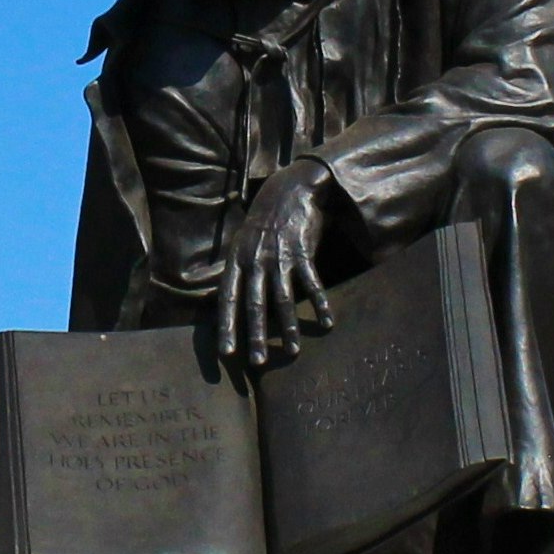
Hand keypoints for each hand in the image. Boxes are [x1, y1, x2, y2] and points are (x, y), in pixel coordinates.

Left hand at [214, 162, 336, 371]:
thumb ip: (238, 272)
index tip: (227, 353)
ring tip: (293, 352)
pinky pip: (311, 283)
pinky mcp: (302, 251)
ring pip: (282, 299)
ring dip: (288, 328)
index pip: (228, 299)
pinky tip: (326, 323)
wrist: (289, 190)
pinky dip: (319, 304)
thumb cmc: (263, 223)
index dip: (227, 327)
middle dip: (256, 336)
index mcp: (237, 260)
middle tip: (258, 363)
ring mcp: (279, 256)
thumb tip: (231, 306)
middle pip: (255, 304)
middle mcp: (255, 260)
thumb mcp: (241, 244)